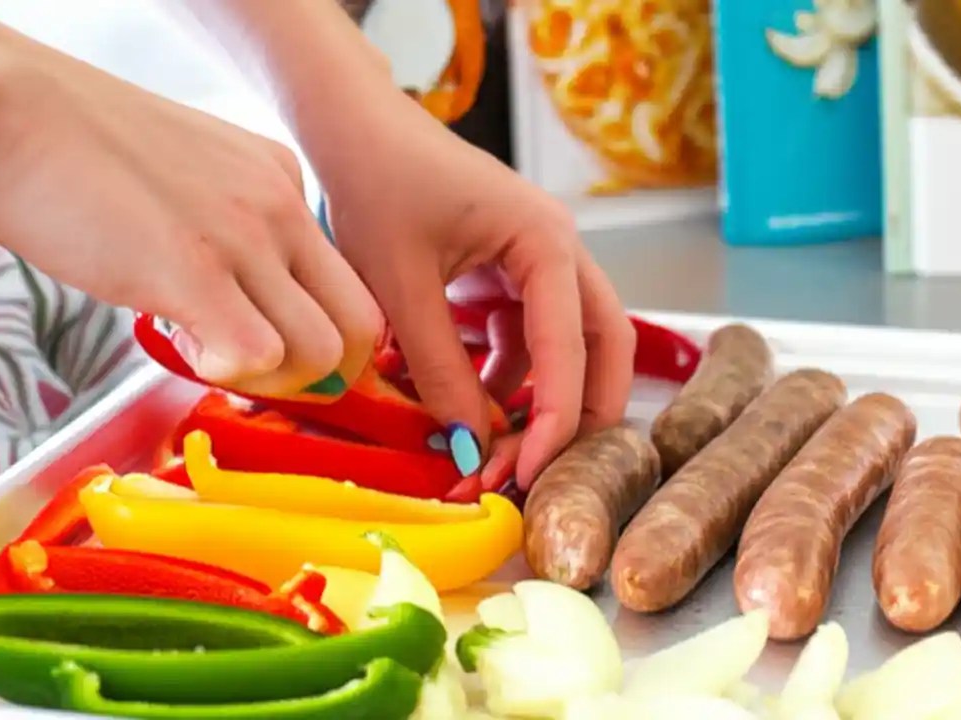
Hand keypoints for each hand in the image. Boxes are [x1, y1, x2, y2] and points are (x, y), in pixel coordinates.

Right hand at [0, 21, 381, 397]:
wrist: (11, 111)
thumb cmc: (80, 150)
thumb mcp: (194, 172)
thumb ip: (233, 223)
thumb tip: (241, 294)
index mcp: (282, 177)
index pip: (347, 277)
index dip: (322, 325)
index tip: (280, 340)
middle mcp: (279, 205)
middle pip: (362, 321)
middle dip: (326, 369)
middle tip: (264, 370)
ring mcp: (243, 238)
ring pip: (322, 348)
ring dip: (274, 377)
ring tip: (213, 351)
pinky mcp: (193, 272)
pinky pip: (257, 355)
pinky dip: (227, 372)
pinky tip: (185, 345)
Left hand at [321, 103, 635, 487]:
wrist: (355, 130)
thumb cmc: (377, 185)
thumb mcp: (400, 287)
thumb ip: (440, 370)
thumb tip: (470, 447)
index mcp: (546, 243)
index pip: (572, 348)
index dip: (554, 420)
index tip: (528, 474)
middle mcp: (561, 251)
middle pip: (605, 347)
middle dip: (583, 415)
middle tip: (545, 474)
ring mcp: (542, 263)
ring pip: (571, 349)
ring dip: (541, 403)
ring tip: (492, 454)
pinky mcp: (516, 275)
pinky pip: (532, 339)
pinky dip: (510, 380)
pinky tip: (472, 409)